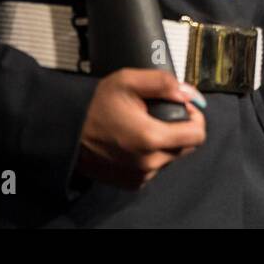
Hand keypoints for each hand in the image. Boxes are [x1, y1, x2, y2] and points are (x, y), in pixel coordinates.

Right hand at [75, 69, 206, 189]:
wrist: (66, 132)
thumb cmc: (94, 105)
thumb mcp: (128, 80)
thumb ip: (163, 83)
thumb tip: (188, 93)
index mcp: (151, 138)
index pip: (198, 135)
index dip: (196, 117)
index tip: (184, 106)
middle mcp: (149, 162)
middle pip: (186, 146)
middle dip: (181, 128)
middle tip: (161, 113)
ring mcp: (140, 175)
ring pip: (171, 157)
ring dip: (165, 142)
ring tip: (144, 126)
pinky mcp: (131, 182)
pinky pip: (155, 167)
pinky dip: (152, 155)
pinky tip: (135, 141)